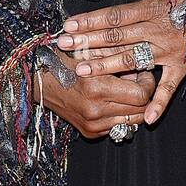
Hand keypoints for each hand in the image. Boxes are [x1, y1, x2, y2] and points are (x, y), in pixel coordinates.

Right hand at [36, 45, 156, 139]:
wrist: (37, 81)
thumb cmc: (64, 61)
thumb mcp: (91, 52)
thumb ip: (119, 58)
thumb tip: (143, 64)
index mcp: (96, 88)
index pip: (141, 95)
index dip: (148, 83)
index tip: (143, 73)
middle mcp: (95, 111)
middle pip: (140, 111)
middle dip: (144, 96)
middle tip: (138, 81)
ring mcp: (92, 125)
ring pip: (132, 121)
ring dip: (134, 106)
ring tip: (126, 91)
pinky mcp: (89, 132)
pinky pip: (117, 126)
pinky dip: (120, 115)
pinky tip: (113, 101)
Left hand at [52, 0, 185, 125]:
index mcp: (153, 7)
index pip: (115, 15)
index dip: (91, 20)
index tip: (69, 24)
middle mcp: (157, 30)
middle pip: (116, 37)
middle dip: (87, 42)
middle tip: (63, 47)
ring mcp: (169, 50)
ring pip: (132, 59)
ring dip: (106, 66)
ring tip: (83, 72)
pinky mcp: (183, 66)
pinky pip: (169, 87)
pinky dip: (159, 102)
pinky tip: (147, 117)